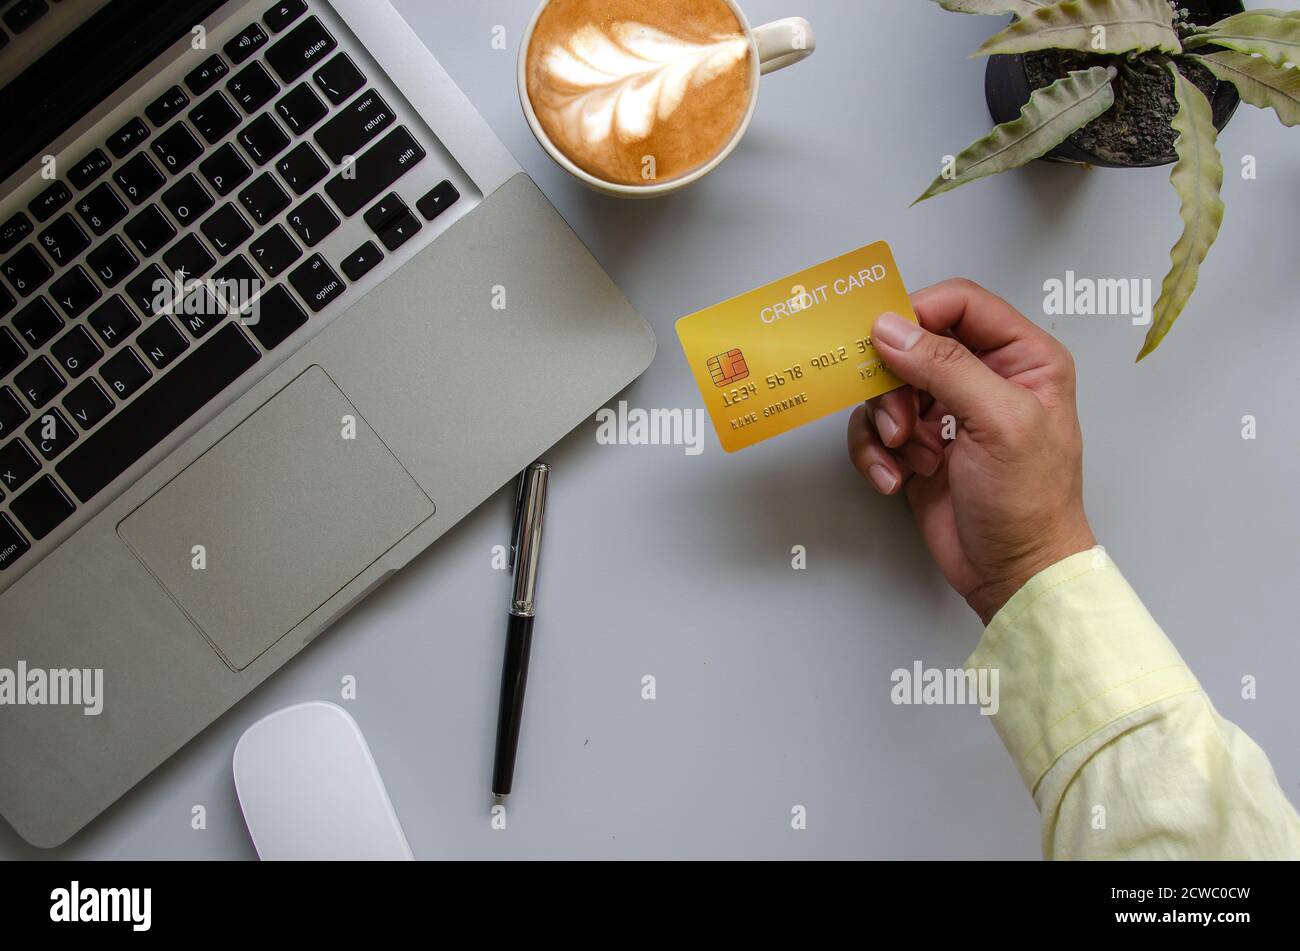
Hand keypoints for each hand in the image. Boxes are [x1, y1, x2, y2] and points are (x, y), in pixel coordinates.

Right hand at [847, 279, 1095, 624]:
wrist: (1014, 573)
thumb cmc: (1031, 502)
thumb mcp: (1000, 422)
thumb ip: (946, 366)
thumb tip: (891, 328)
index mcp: (1023, 357)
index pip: (960, 303)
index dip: (918, 314)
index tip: (884, 341)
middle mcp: (984, 377)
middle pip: (913, 345)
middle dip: (894, 384)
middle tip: (900, 421)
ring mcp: (948, 412)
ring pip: (887, 388)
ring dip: (884, 423)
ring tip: (904, 456)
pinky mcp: (917, 446)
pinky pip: (875, 430)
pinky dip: (876, 454)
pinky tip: (896, 479)